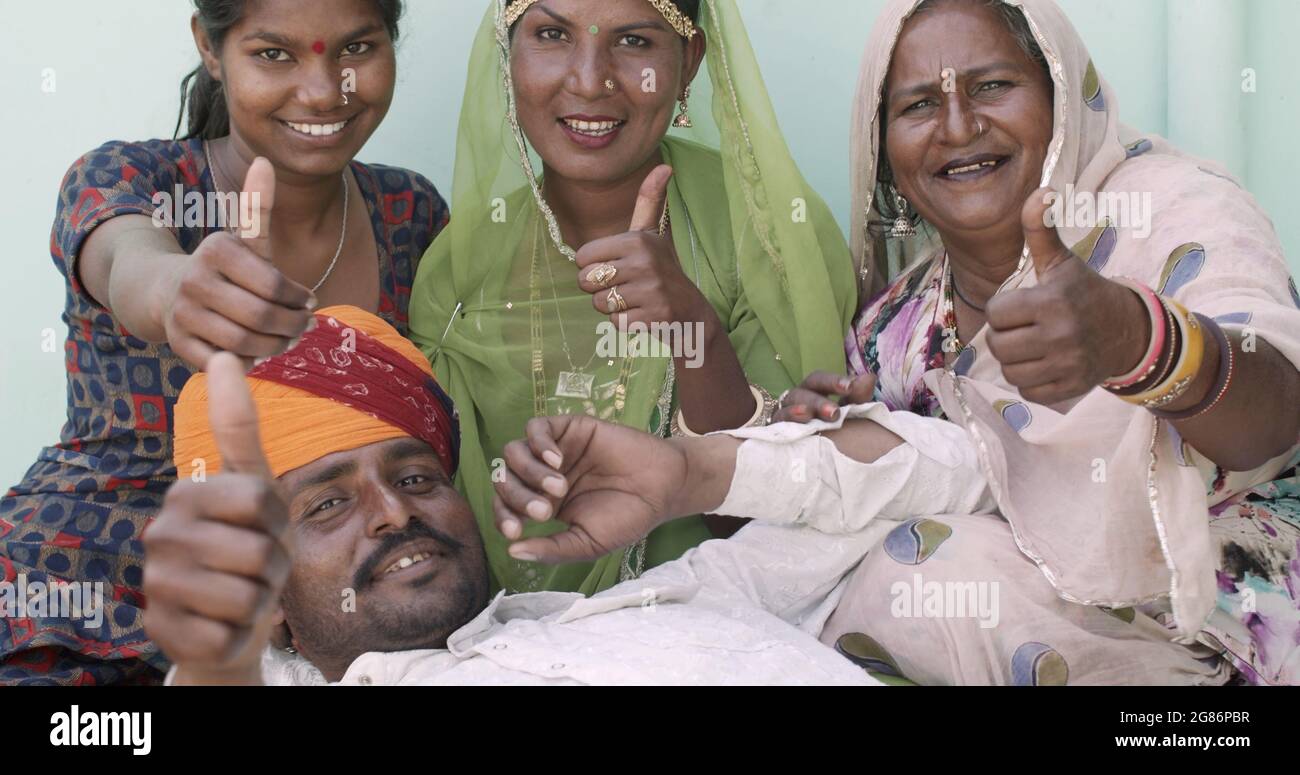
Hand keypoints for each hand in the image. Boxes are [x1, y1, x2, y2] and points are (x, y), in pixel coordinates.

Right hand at [142, 351, 293, 684]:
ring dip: (259, 601)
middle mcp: (161, 533)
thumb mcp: (254, 488)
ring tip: (241, 595)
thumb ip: (237, 426)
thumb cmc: (248, 547)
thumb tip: (223, 355)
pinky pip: (228, 633)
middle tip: (255, 569)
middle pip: (260, 551)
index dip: (278, 523)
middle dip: (273, 567)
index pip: (262, 502)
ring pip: (247, 595)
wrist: (225, 619)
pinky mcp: (163, 630)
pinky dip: (239, 633)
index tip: (262, 528)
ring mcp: (157, 583)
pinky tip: (221, 625)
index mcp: (187, 494)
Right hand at [158, 158, 315, 369]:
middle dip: (291, 325)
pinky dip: (247, 362)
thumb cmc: (225, 269)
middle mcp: (194, 280)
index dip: (297, 299)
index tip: (308, 302)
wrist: (169, 292)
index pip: (274, 285)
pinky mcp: (178, 343)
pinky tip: (257, 353)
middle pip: (261, 316)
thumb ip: (258, 207)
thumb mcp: (244, 239)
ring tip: (287, 339)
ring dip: (275, 346)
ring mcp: (182, 313)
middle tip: (304, 327)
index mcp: (217, 249)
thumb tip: (265, 161)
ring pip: (245, 343)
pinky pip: (225, 362)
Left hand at [492, 415, 688, 563]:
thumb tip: (512, 551)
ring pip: (514, 451)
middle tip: (544, 511)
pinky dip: (539, 443)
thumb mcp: (586, 542)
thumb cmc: (627, 518)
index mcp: (543, 504)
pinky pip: (537, 427)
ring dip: (528, 471)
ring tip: (558, 486)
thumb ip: (551, 548)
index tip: (515, 532)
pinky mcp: (570, 428)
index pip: (505, 508)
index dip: (503, 518)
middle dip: (517, 498)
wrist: (663, 489)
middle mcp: (542, 476)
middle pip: (505, 479)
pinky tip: (557, 460)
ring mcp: (554, 450)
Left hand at [574, 165, 712, 335]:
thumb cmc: (662, 268)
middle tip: (624, 285)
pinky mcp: (651, 318)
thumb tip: (664, 166)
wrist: (690, 311)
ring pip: (599, 304)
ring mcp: (649, 292)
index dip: (592, 267)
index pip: (583, 258)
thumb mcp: (653, 233)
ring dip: (611, 306)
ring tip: (633, 299)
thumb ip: (650, 200)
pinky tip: (642, 313)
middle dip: (599, 288)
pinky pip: (615, 323)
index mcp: (637, 240)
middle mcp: (644, 263)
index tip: (614, 267)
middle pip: (587, 281)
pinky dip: (625, 322)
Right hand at [772, 370, 877, 423]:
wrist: (815, 454)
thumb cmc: (832, 428)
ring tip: (809, 415)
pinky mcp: (778, 430)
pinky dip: (787, 422)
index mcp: (814, 391)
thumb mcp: (848, 412)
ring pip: (788, 406)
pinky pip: (779, 424)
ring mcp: (784, 413)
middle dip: (818, 401)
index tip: (850, 386)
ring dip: (799, 410)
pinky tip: (797, 427)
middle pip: (803, 392)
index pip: (820, 380)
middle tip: (834, 412)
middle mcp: (797, 399)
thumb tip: (870, 377)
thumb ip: (857, 397)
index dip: (833, 381)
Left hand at [984, 187, 1149, 403]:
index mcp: (1052, 301)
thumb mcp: (1062, 261)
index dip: (1004, 310)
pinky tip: (1046, 363)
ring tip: (1035, 345)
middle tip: (1026, 327)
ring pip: (1010, 371)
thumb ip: (1040, 229)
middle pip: (998, 345)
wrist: (1128, 331)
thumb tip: (1039, 192)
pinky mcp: (1070, 387)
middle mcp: (1060, 334)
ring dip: (1016, 360)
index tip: (1022, 306)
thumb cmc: (1083, 292)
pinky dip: (1031, 381)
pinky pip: (1027, 391)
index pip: (996, 313)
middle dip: (1006, 336)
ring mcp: (1067, 364)